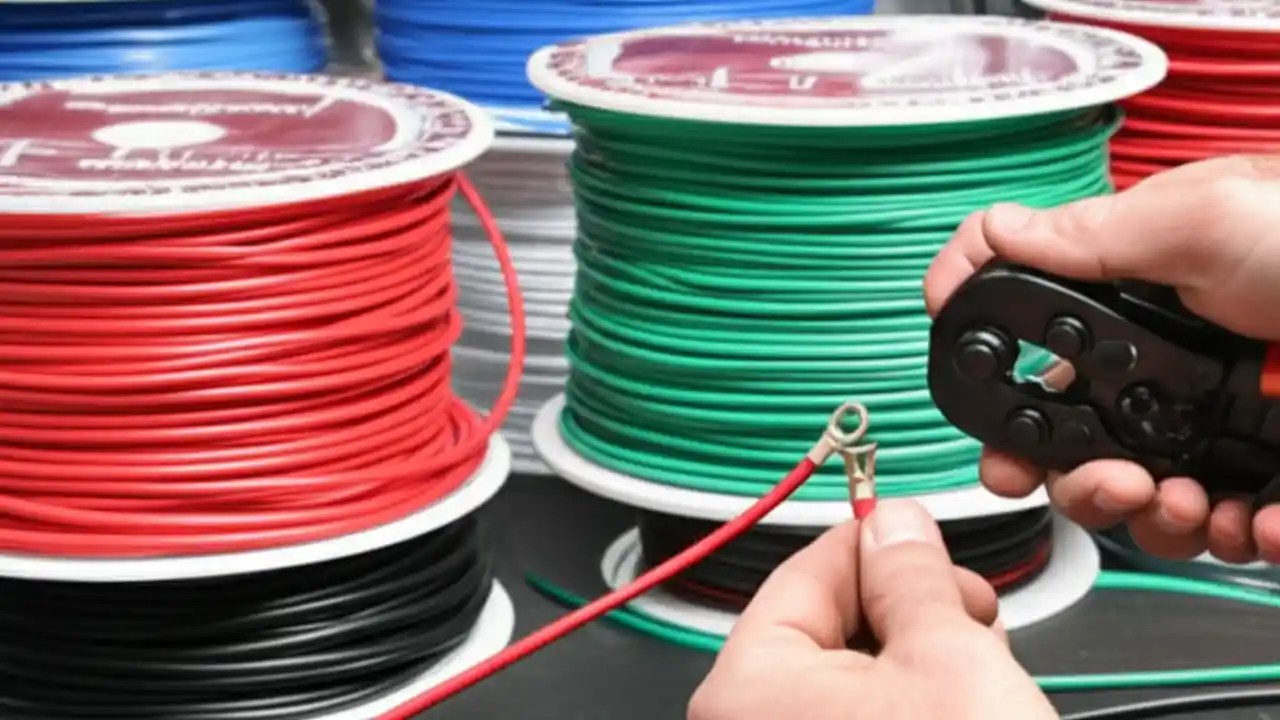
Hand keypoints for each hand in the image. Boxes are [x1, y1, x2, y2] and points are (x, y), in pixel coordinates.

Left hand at [688, 501, 1054, 719]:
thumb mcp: (949, 658)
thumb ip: (913, 574)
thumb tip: (895, 522)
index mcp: (747, 685)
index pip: (806, 569)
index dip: (877, 542)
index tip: (922, 533)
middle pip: (830, 623)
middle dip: (909, 609)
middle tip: (971, 617)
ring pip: (853, 674)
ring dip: (919, 660)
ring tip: (981, 677)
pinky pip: (859, 716)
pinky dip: (912, 702)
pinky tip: (963, 706)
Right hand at [924, 155, 1279, 563]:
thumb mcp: (1206, 217)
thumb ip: (1090, 235)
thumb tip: (995, 235)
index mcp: (1140, 306)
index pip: (1041, 362)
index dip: (1005, 405)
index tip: (997, 441)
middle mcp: (1172, 371)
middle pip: (1080, 449)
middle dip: (1074, 481)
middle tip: (1107, 481)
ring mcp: (1223, 428)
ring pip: (1145, 501)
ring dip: (1149, 516)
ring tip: (1186, 501)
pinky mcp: (1273, 478)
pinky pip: (1230, 532)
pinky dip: (1235, 539)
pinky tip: (1256, 519)